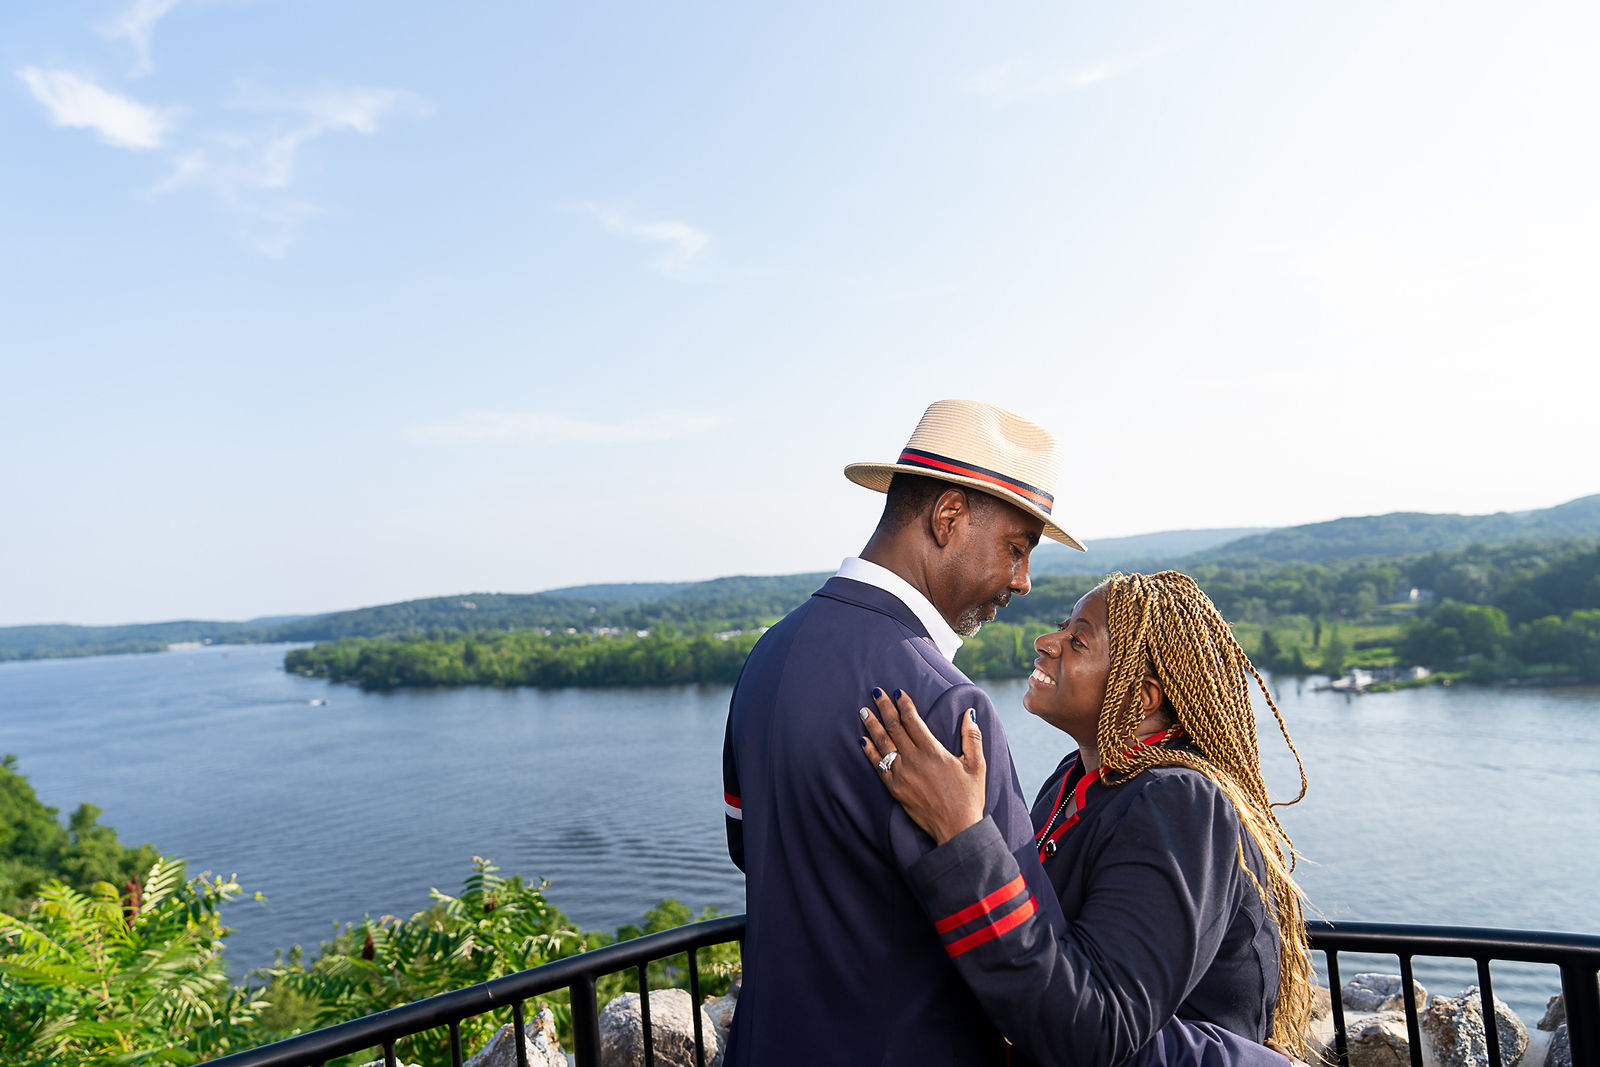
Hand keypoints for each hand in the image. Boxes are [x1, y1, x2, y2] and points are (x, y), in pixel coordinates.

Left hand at [859, 687, 985, 844]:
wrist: (956, 828)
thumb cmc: (969, 797)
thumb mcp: (976, 764)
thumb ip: (971, 737)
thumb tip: (969, 713)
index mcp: (933, 751)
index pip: (913, 720)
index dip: (904, 704)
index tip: (898, 692)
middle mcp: (914, 760)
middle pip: (894, 727)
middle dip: (884, 708)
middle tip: (875, 693)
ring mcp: (902, 774)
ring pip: (883, 744)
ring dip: (872, 725)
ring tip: (863, 711)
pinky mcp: (895, 789)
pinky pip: (878, 766)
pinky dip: (869, 751)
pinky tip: (863, 740)